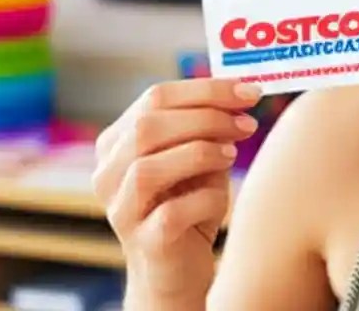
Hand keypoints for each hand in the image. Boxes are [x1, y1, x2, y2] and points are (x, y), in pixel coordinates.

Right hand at [93, 77, 261, 303]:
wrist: (178, 268)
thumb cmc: (190, 204)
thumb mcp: (201, 157)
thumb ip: (210, 126)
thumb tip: (242, 94)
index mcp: (118, 142)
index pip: (155, 97)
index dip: (207, 90)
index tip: (250, 91)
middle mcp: (108, 174)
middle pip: (147, 126)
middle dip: (207, 117)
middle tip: (248, 123)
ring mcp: (121, 210)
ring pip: (147, 169)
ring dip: (200, 153)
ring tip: (232, 155)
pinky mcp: (145, 243)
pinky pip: (173, 212)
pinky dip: (206, 198)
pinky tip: (221, 197)